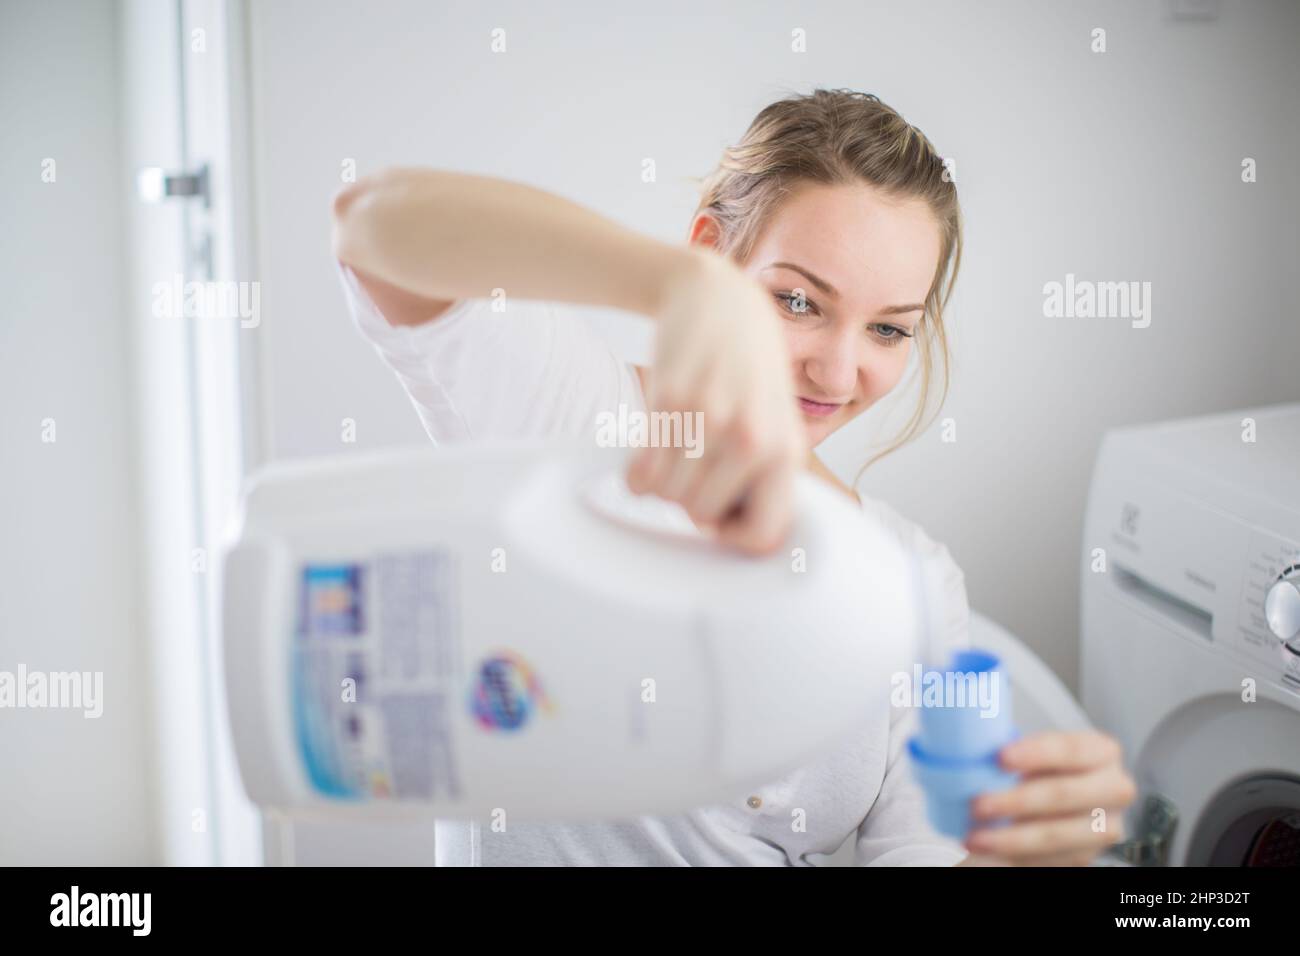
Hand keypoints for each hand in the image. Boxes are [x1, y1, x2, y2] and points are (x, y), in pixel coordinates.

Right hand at [627, 247, 805, 554]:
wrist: (718, 300)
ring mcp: (709, 420)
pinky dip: (637, 471)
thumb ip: (766, 473)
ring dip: (662, 482)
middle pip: (700, 517)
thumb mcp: (777, 419)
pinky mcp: (669, 402)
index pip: (761, 537)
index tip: (720, 510)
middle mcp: (752, 439)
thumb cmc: (747, 367)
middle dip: (689, 500)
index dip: (733, 533)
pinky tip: (651, 446)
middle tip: (693, 467)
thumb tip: (741, 537)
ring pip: (667, 497)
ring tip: (676, 450)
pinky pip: (640, 473)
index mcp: (786, 451)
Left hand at [959, 730, 1136, 866]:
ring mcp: (1105, 827)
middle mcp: (1113, 789)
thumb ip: (1014, 748)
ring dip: (1010, 836)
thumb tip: (975, 742)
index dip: (1037, 754)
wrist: (1044, 807)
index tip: (1000, 757)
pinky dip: (1015, 854)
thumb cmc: (1037, 771)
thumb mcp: (1033, 752)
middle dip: (1016, 800)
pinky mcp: (1087, 856)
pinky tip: (988, 846)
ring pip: (1055, 834)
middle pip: (1063, 794)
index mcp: (1102, 752)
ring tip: (975, 835)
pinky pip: (1050, 859)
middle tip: (977, 803)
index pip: (1073, 749)